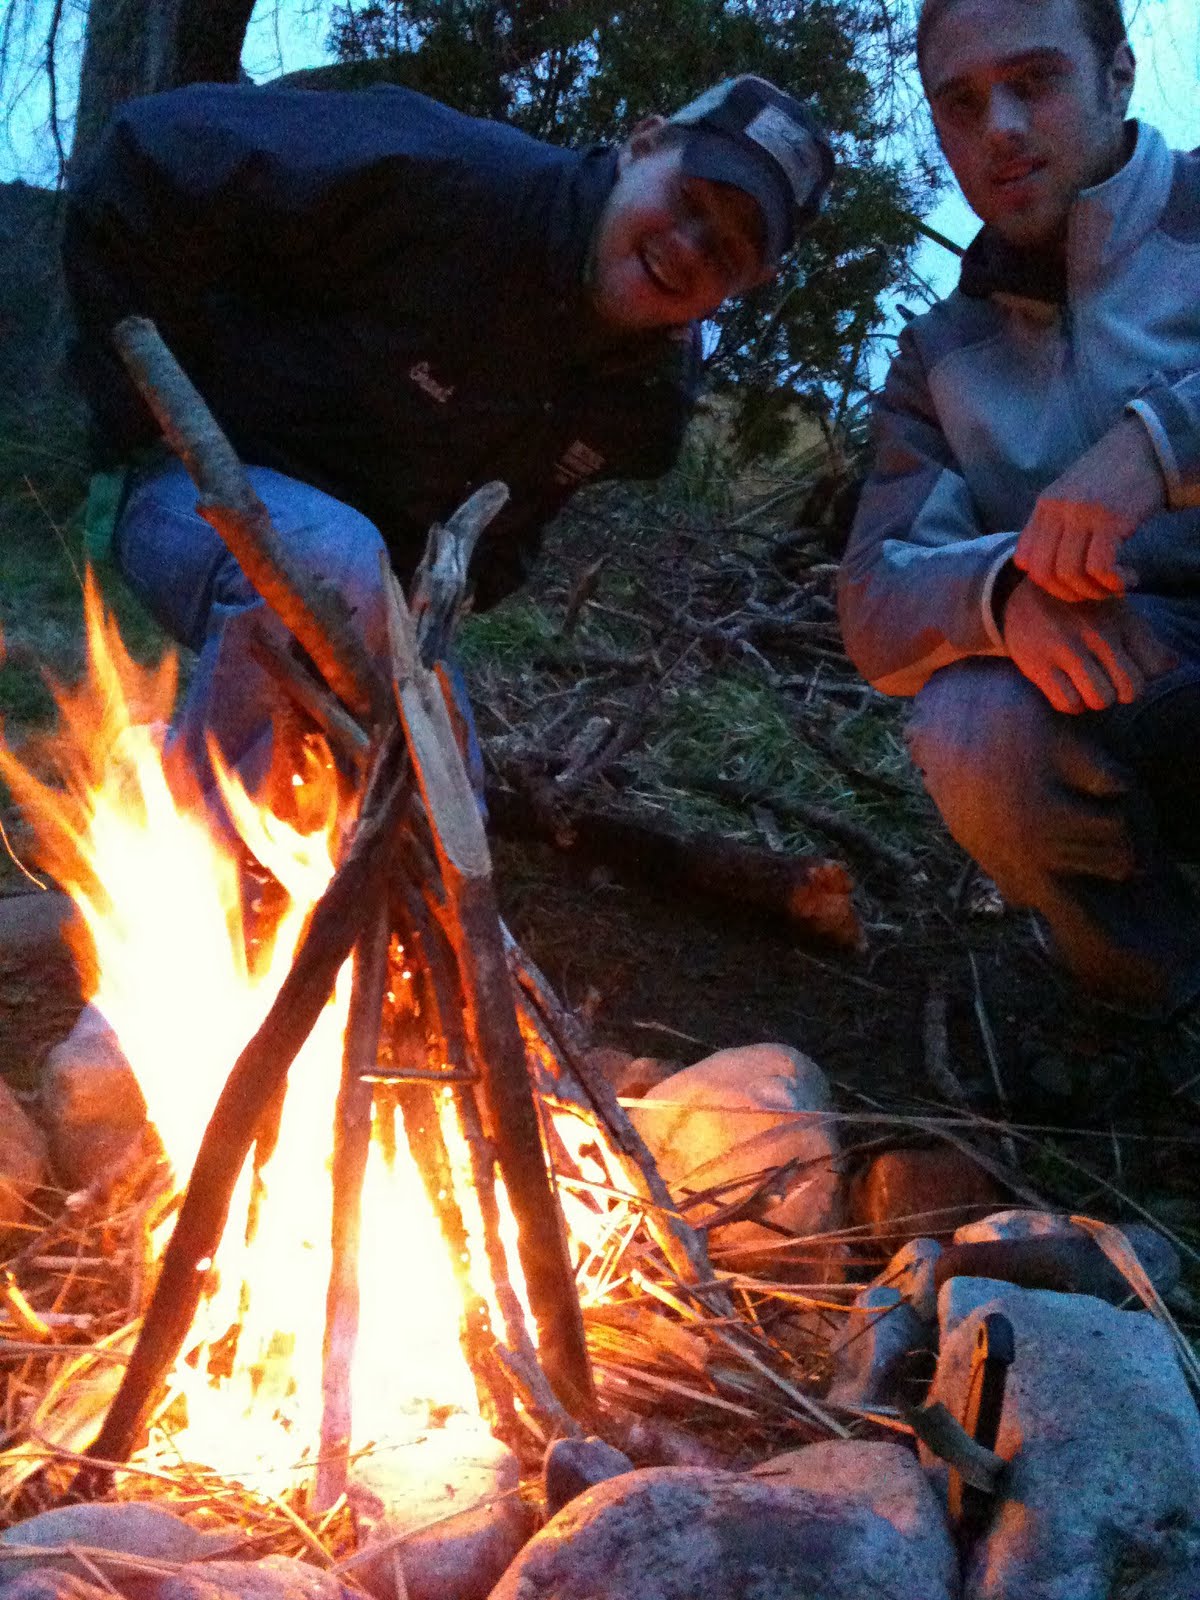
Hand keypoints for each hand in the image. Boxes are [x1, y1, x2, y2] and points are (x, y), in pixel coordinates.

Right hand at [1003, 578, 1174, 713]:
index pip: (1152, 668)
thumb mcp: (1116, 614)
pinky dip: (1070, 703)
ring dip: (1093, 700)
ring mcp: (1068, 650)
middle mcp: (1099, 634)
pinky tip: (1064, 688)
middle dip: (1118, 692)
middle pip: (1129, 689)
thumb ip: (1146, 641)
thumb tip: (1171, 666)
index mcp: (1122, 621)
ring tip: (1083, 686)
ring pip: (1100, 700)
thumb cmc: (1079, 609)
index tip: (1123, 668)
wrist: (1022, 594)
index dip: (1140, 676)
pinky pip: (1068, 703)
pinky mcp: (1039, 665)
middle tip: (1102, 681)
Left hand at [1014, 417, 1164, 601]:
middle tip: (1091, 593)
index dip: (1044, 581)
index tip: (1070, 583)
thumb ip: (1054, 525)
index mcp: (1044, 506)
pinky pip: (1099, 567)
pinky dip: (1113, 582)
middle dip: (1067, 594)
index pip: (1023, 559)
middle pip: (1043, 573)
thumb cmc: (1110, 479)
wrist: (1144, 449)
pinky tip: (1128, 578)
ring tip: (1113, 586)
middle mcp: (1058, 510)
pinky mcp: (1110, 519)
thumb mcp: (1071, 497)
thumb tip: (1038, 566)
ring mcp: (1082, 514)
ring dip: (1093, 591)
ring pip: (1070, 573)